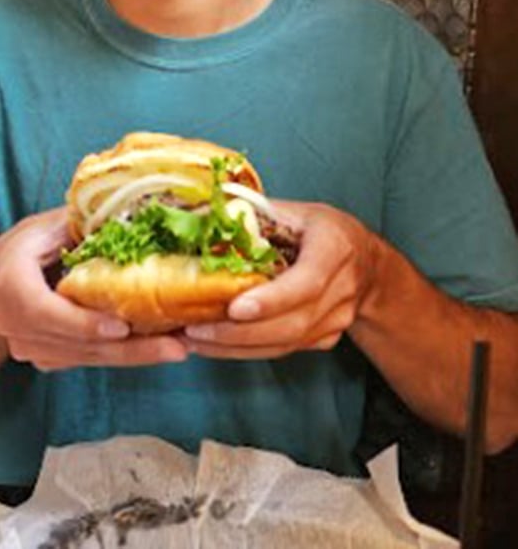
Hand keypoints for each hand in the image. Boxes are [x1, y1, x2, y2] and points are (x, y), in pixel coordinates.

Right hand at [0, 209, 186, 369]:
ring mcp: (28, 346)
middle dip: (128, 349)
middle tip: (175, 347)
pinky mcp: (45, 359)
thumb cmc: (28, 244)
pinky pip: (88, 361)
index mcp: (11, 283)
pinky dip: (123, 356)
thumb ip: (82, 224)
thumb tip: (135, 214)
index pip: (44, 311)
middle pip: (75, 344)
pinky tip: (159, 348)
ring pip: (87, 358)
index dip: (82, 323)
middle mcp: (13, 324)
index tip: (122, 327)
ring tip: (179, 348)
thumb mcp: (50, 225)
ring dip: (134, 356)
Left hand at [180, 200, 378, 359]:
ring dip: (238, 347)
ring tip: (195, 341)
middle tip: (197, 331)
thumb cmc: (320, 230)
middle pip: (294, 321)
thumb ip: (255, 215)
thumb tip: (202, 217)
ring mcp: (338, 318)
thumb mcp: (294, 211)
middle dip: (241, 331)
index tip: (235, 308)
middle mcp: (343, 287)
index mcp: (335, 246)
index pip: (307, 280)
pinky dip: (248, 351)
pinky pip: (285, 350)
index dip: (272, 299)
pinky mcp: (327, 338)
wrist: (366, 262)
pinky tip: (216, 346)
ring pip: (287, 343)